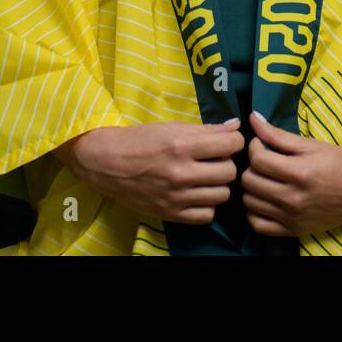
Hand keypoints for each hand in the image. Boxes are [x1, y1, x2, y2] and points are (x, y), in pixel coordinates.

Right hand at [54, 120, 243, 224]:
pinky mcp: (171, 214)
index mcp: (182, 145)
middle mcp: (181, 172)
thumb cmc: (140, 140)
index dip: (234, 140)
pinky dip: (207, 205)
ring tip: (207, 177)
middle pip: (230, 171)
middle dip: (227, 162)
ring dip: (219, 184)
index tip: (227, 141)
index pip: (231, 144)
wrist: (106, 163)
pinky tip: (198, 194)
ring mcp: (176, 196)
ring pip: (222, 195)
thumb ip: (206, 129)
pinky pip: (207, 215)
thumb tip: (236, 126)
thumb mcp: (171, 127)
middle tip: (216, 160)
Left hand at [240, 111, 341, 236]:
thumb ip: (278, 134)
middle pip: (250, 181)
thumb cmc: (340, 163)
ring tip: (263, 178)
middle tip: (263, 161)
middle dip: (251, 166)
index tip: (260, 144)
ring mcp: (292, 217)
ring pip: (249, 202)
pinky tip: (262, 200)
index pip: (257, 160)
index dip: (253, 146)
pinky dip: (253, 211)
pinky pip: (257, 225)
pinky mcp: (293, 230)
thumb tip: (252, 119)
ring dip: (251, 187)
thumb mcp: (311, 144)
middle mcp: (294, 199)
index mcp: (300, 173)